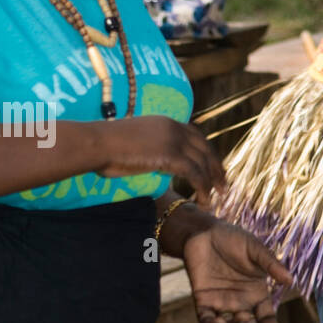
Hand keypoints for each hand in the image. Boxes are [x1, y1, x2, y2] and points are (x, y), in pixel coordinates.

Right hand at [96, 116, 225, 205]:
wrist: (99, 143)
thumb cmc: (105, 146)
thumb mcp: (134, 142)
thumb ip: (150, 148)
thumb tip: (152, 162)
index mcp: (166, 121)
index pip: (195, 136)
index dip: (206, 152)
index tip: (212, 166)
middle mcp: (174, 128)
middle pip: (205, 148)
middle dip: (217, 167)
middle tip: (223, 184)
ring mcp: (174, 140)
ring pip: (203, 162)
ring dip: (213, 181)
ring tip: (219, 197)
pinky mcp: (171, 155)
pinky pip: (195, 174)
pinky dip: (203, 189)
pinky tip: (204, 201)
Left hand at [181, 221, 293, 322]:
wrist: (204, 232)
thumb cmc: (234, 239)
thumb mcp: (255, 250)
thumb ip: (271, 265)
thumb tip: (290, 280)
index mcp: (257, 294)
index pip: (266, 317)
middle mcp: (240, 303)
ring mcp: (221, 303)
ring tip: (235, 319)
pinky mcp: (202, 301)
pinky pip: (206, 319)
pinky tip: (215, 321)